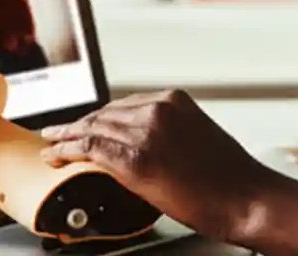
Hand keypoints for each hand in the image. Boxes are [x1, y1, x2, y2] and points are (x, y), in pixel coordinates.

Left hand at [40, 90, 282, 243]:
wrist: (245, 198)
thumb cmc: (229, 177)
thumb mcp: (196, 137)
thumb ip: (167, 132)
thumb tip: (139, 145)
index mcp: (175, 100)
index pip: (123, 105)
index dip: (98, 116)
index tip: (84, 123)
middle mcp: (158, 109)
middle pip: (105, 114)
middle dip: (79, 125)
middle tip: (59, 133)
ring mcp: (146, 132)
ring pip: (93, 128)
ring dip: (67, 137)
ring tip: (52, 143)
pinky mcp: (136, 158)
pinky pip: (91, 149)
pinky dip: (68, 150)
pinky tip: (57, 155)